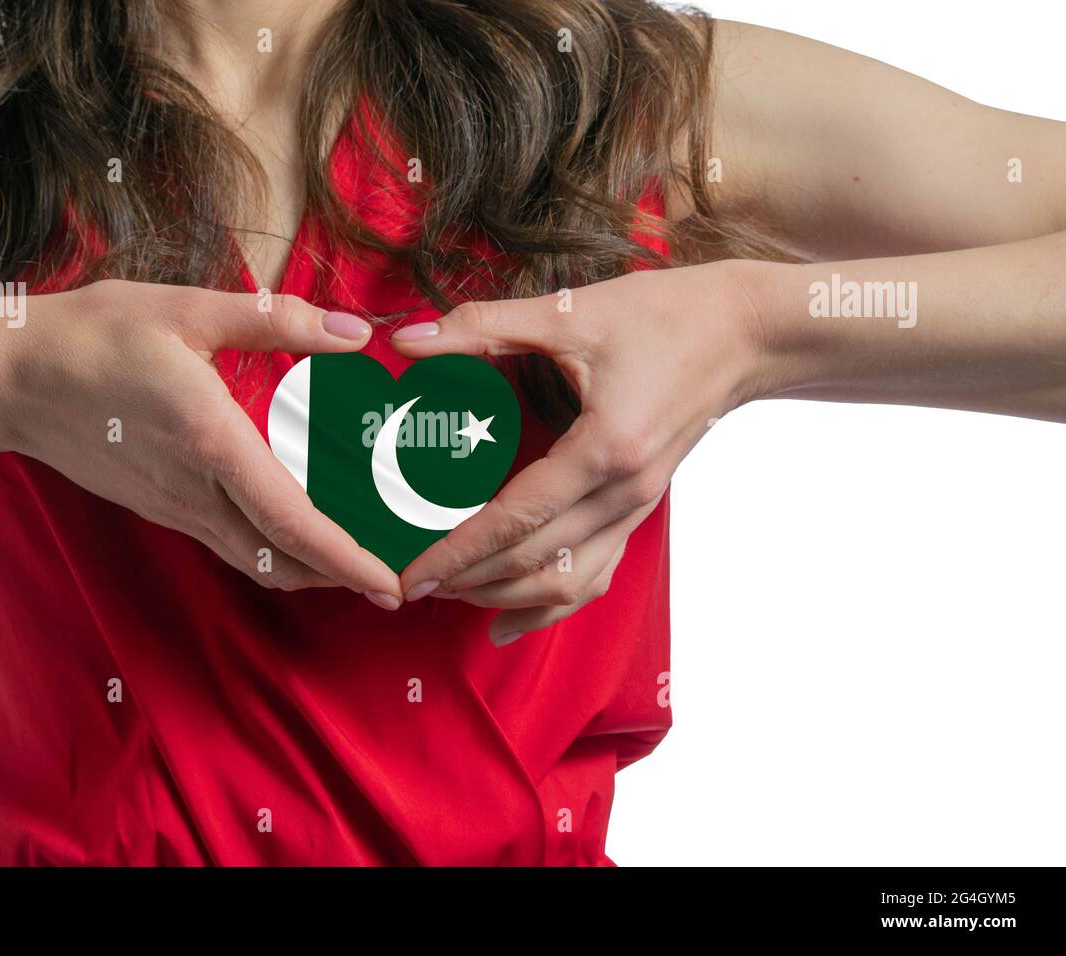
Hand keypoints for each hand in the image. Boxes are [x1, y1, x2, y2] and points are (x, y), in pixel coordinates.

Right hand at [0, 279, 402, 605]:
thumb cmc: (92, 336)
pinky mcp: (160, 507)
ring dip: (309, 571)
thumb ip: (275, 320)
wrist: (7, 379)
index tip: (390, 584)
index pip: (291, 522)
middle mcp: (195, 491)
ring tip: (358, 562)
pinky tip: (296, 529)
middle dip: (342, 579)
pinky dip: (274, 552)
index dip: (347, 559)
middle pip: (281, 560)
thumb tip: (352, 334)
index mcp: (211, 443)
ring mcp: (173, 507)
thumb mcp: (185, 309)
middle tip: (395, 580)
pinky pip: (229, 545)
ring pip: (254, 561)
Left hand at [391, 260, 772, 641]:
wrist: (746, 333)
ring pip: (568, 581)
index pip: (517, 519)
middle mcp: (625, 493)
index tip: (415, 574)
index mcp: (606, 450)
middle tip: (414, 585)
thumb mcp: (569, 313)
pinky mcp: (641, 509)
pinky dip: (551, 603)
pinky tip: (510, 620)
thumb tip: (409, 339)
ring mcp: (638, 508)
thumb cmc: (664, 316)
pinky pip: (595, 573)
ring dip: (508, 597)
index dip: (460, 551)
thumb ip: (484, 326)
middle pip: (538, 561)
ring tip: (454, 594)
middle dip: (471, 581)